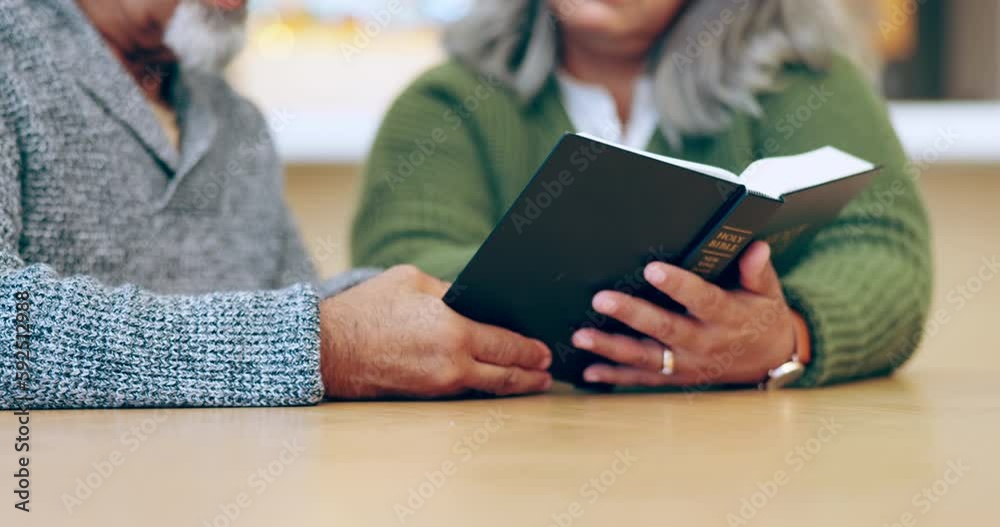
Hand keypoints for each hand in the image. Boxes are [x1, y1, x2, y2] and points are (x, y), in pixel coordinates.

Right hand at [319, 265, 552, 398]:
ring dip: (510, 385)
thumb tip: (476, 301)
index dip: (531, 351)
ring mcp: (439, 385)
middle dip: (531, 375)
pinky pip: (463, 391)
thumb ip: (452, 291)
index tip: (545, 353)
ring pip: (486, 388)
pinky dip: (482, 386)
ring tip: (528, 381)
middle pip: (505, 376)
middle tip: (547, 372)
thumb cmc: (367, 309)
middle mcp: (452, 364)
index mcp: (454, 331)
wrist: (327, 348)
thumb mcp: (413, 281)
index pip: (509, 345)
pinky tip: (489, 379)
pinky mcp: (425, 395)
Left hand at [573, 242, 796, 387]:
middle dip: (632, 314)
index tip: (653, 268)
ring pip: (646, 357)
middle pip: (665, 329)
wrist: (768, 362)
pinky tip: (589, 371)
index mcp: (727, 317)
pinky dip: (615, 376)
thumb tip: (756, 247)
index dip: (679, 285)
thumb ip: (757, 271)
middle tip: (602, 299)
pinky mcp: (676, 377)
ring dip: (612, 347)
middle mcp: (704, 343)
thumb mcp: (767, 292)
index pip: (703, 300)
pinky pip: (643, 379)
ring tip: (583, 336)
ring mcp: (688, 363)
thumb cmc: (762, 318)